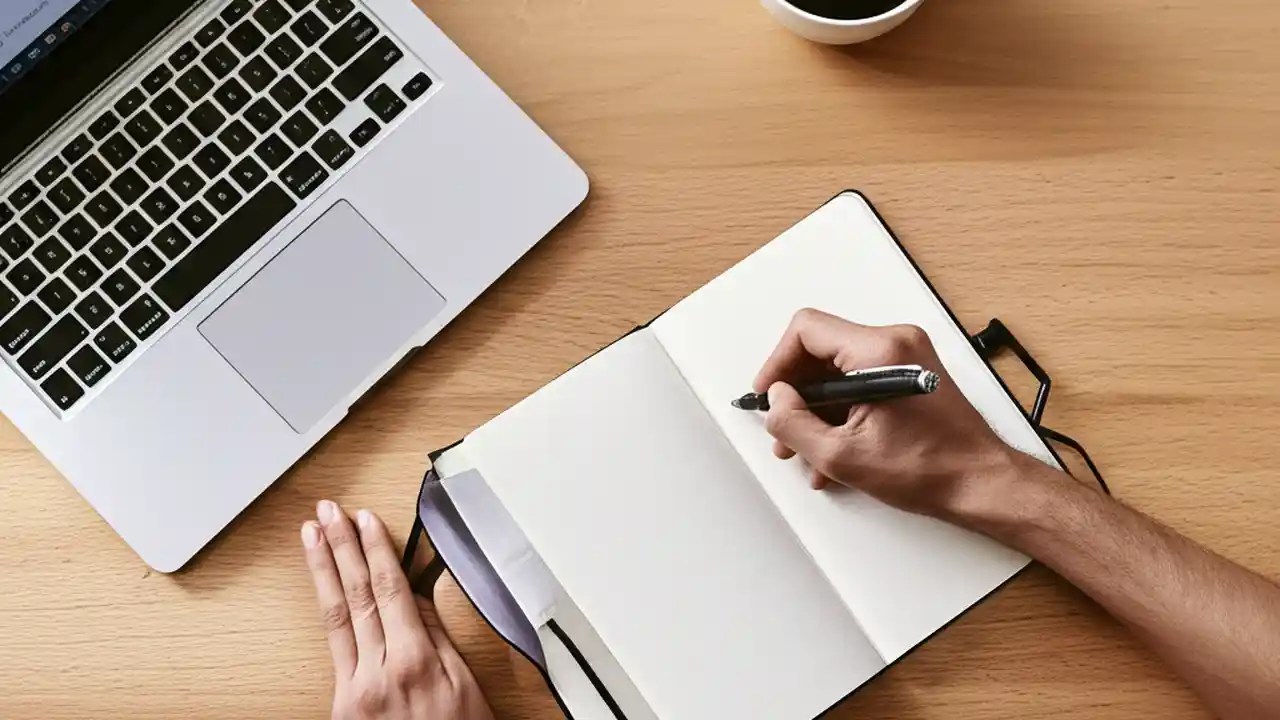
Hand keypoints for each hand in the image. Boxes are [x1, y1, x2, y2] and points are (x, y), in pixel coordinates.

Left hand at [302, 501, 494, 719]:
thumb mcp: (464, 686)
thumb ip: (436, 639)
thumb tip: (416, 599)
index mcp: (413, 662)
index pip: (388, 590)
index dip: (374, 550)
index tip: (364, 519)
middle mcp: (376, 673)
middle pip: (355, 596)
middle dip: (340, 549)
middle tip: (327, 512)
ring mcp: (353, 691)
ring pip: (335, 618)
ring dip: (322, 572)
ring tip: (312, 537)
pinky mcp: (342, 708)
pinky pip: (336, 650)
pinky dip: (329, 612)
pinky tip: (324, 589)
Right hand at [755, 309, 1035, 523]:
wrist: (981, 483)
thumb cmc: (933, 469)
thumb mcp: (842, 455)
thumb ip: (794, 424)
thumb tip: (776, 402)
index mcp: (880, 352)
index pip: (807, 331)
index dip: (778, 364)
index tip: (770, 394)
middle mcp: (896, 344)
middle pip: (821, 351)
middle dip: (797, 394)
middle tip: (784, 427)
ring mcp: (907, 357)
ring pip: (839, 370)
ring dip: (818, 409)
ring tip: (807, 448)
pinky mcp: (912, 374)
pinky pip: (861, 382)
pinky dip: (842, 410)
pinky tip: (835, 448)